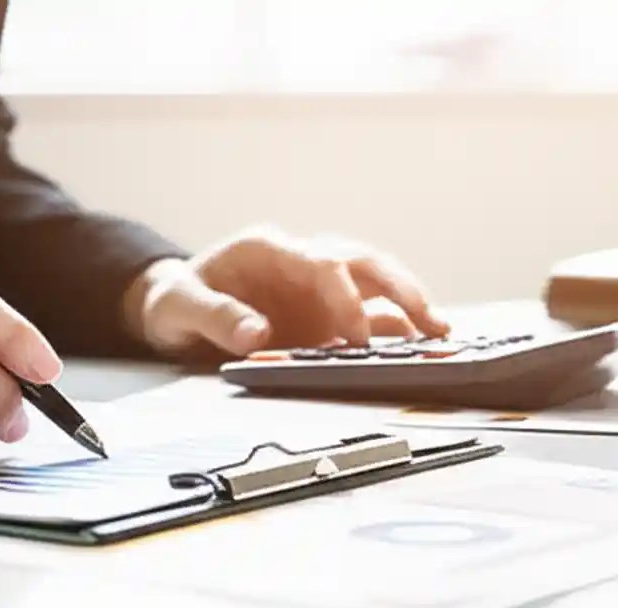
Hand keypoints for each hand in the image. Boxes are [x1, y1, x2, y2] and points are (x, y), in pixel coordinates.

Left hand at [125, 228, 449, 357]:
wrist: (176, 307)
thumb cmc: (177, 299)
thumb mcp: (179, 306)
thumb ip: (215, 317)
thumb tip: (256, 336)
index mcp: (269, 247)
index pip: (321, 263)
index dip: (344, 297)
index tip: (357, 335)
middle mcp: (302, 261)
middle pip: (363, 262)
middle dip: (400, 289)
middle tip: (430, 322)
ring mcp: (318, 288)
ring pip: (376, 284)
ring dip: (409, 306)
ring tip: (441, 336)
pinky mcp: (325, 315)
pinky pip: (369, 316)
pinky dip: (395, 331)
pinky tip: (420, 350)